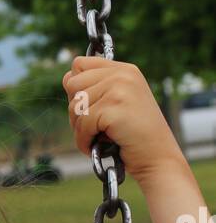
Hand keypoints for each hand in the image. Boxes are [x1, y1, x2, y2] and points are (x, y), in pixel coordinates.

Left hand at [61, 55, 187, 184]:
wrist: (157, 158)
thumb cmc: (133, 136)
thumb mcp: (117, 103)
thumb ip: (96, 88)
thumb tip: (66, 79)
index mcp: (124, 70)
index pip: (79, 64)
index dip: (76, 89)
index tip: (90, 108)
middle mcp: (122, 74)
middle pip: (72, 84)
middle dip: (76, 111)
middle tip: (93, 127)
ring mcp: (119, 88)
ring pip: (75, 106)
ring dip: (80, 129)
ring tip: (98, 137)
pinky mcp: (114, 107)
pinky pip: (83, 124)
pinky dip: (84, 141)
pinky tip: (99, 147)